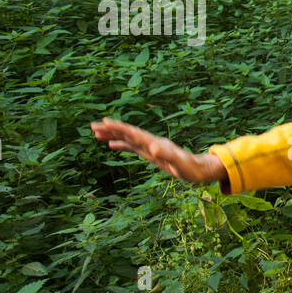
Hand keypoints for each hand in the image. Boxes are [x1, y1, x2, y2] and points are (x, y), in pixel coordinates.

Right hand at [90, 118, 223, 185]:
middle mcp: (152, 142)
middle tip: (93, 126)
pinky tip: (112, 144)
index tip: (105, 122)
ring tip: (96, 133)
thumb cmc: (190, 168)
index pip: (134, 133)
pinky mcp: (151, 153)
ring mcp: (151, 147)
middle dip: (111, 129)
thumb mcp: (180, 164)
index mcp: (156, 143)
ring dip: (113, 135)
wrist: (199, 170)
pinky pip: (133, 147)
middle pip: (128, 133)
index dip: (120, 128)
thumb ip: (168, 155)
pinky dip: (122, 144)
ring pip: (128, 139)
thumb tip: (153, 148)